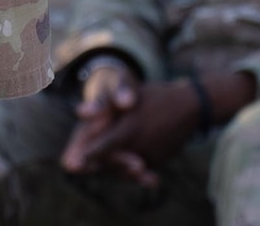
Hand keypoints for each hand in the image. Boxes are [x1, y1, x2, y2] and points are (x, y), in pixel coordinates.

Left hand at [60, 62, 257, 185]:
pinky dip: (124, 169)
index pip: (105, 146)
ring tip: (87, 164)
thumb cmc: (152, 95)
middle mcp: (142, 146)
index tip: (70, 163)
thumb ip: (104, 103)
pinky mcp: (158, 162)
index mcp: (132, 127)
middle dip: (92, 163)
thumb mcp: (128, 89)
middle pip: (111, 161)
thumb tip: (78, 112)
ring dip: (107, 167)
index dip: (88, 155)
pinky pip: (138, 171)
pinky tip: (111, 165)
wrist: (189, 106)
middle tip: (71, 165)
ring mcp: (152, 156)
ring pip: (124, 168)